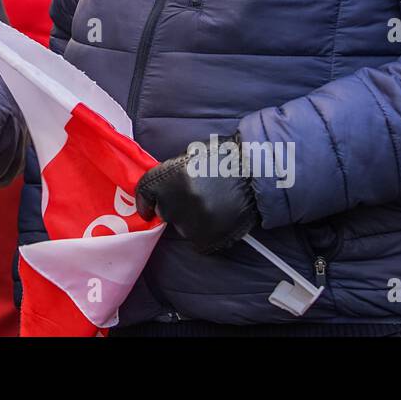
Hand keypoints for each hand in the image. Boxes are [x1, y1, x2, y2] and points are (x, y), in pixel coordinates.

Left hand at [134, 141, 258, 253]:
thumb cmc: (224, 159)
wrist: (256, 173)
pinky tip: (219, 217)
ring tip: (213, 205)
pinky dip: (207, 232)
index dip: (146, 201)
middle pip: (165, 211)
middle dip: (175, 207)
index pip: (144, 194)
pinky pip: (199, 240)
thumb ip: (171, 177)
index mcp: (166, 179)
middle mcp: (174, 203)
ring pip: (183, 227)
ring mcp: (191, 223)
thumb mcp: (190, 158)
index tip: (148, 207)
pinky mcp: (207, 239)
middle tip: (195, 198)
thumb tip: (159, 194)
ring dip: (193, 219)